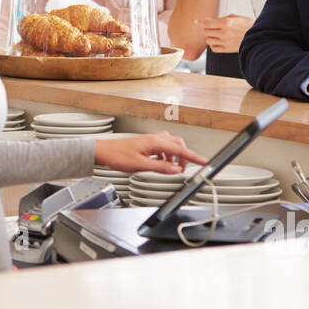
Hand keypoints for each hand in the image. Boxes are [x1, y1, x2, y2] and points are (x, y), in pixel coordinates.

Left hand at [93, 132, 207, 174]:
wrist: (104, 151)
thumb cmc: (118, 156)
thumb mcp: (141, 165)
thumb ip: (160, 168)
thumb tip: (176, 170)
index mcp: (155, 142)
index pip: (180, 150)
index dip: (194, 156)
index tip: (204, 162)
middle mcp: (154, 139)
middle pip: (178, 144)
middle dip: (184, 157)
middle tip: (183, 170)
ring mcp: (150, 141)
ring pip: (170, 145)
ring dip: (174, 157)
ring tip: (171, 169)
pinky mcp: (146, 145)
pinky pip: (162, 148)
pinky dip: (166, 156)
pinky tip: (161, 164)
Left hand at [197, 14, 252, 53]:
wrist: (257, 36)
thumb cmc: (247, 25)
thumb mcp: (234, 17)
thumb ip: (219, 19)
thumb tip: (206, 20)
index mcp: (226, 23)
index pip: (207, 23)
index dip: (199, 22)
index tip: (195, 22)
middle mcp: (224, 33)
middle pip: (206, 32)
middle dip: (206, 28)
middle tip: (211, 27)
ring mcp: (225, 42)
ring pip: (208, 40)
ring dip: (209, 36)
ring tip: (215, 34)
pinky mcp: (227, 49)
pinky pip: (213, 48)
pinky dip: (212, 45)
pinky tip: (217, 41)